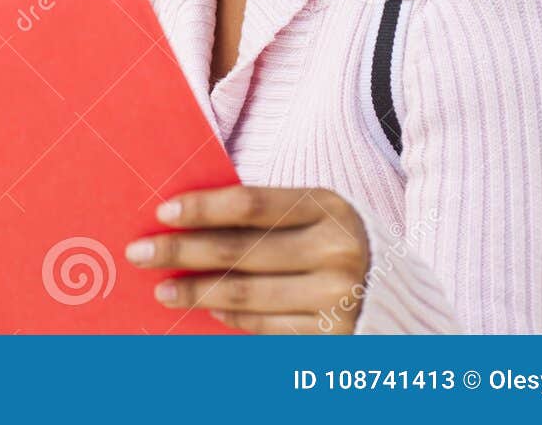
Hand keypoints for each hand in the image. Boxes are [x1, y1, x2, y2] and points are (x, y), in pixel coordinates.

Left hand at [125, 184, 370, 333]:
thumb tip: (185, 218)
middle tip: (139, 252)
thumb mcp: (313, 214)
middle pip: (239, 252)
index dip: (202, 208)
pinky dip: (232, 316)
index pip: (250, 205)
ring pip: (246, 294)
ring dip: (196, 292)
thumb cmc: (336, 241)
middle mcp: (336, 250)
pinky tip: (208, 309)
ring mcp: (338, 297)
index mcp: (328, 207)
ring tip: (162, 288)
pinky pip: (266, 326)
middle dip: (182, 252)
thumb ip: (262, 214)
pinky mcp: (333, 336)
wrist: (401, 293)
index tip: (162, 212)